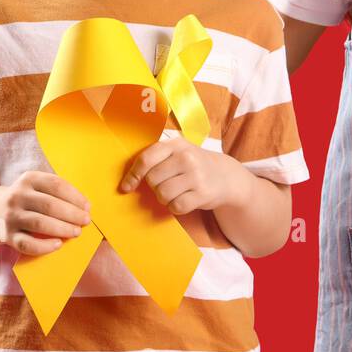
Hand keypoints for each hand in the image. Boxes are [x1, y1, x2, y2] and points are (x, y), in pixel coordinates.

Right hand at [0, 170, 90, 255]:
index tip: (87, 207)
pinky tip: (58, 245)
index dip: (75, 196)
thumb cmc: (24, 200)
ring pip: (39, 223)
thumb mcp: (35, 187)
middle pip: (50, 205)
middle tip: (85, 221)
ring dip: (62, 229)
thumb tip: (84, 207)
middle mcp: (17, 196)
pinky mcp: (6, 235)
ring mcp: (10, 216)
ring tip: (76, 232)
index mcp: (29, 179)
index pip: (56, 185)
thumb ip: (55, 192)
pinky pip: (27, 243)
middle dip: (72, 214)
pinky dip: (44, 246)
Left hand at [119, 135, 245, 214]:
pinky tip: (185, 199)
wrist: (225, 176)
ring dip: (165, 198)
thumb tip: (125, 183)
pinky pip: (176, 206)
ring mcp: (196, 175)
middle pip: (152, 180)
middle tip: (167, 183)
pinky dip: (176, 207)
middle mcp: (187, 157)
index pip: (146, 159)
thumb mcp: (177, 152)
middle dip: (155, 186)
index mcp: (176, 144)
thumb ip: (154, 158)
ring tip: (176, 192)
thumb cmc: (193, 165)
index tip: (127, 186)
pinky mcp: (203, 193)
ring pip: (163, 194)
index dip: (133, 175)